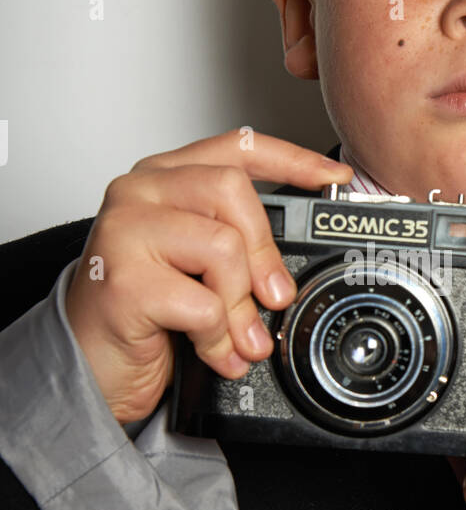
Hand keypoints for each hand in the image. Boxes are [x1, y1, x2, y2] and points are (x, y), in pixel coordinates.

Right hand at [64, 129, 351, 424]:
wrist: (87, 362)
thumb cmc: (142, 311)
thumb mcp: (197, 267)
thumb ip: (237, 248)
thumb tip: (289, 270)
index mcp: (163, 178)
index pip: (236, 146)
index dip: (293, 160)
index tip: (334, 179)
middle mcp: (139, 192)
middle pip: (232, 191)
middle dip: (264, 253)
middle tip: (274, 299)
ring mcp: (124, 232)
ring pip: (221, 247)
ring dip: (239, 305)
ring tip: (235, 337)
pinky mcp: (121, 281)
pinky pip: (201, 304)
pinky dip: (218, 338)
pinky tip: (212, 351)